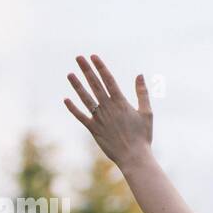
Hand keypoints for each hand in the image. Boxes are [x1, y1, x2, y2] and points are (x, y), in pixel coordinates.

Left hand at [64, 54, 152, 168]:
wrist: (134, 156)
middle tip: (78, 58)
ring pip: (85, 98)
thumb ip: (142, 93)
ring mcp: (99, 118)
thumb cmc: (143, 136)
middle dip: (86, 70)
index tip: (93, 57)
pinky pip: (81, 116)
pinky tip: (66, 99)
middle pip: (95, 85)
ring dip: (77, 85)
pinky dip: (73, 108)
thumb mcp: (147, 113)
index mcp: (121, 103)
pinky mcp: (94, 129)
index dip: (100, 67)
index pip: (108, 80)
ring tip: (69, 74)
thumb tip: (140, 75)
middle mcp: (108, 108)